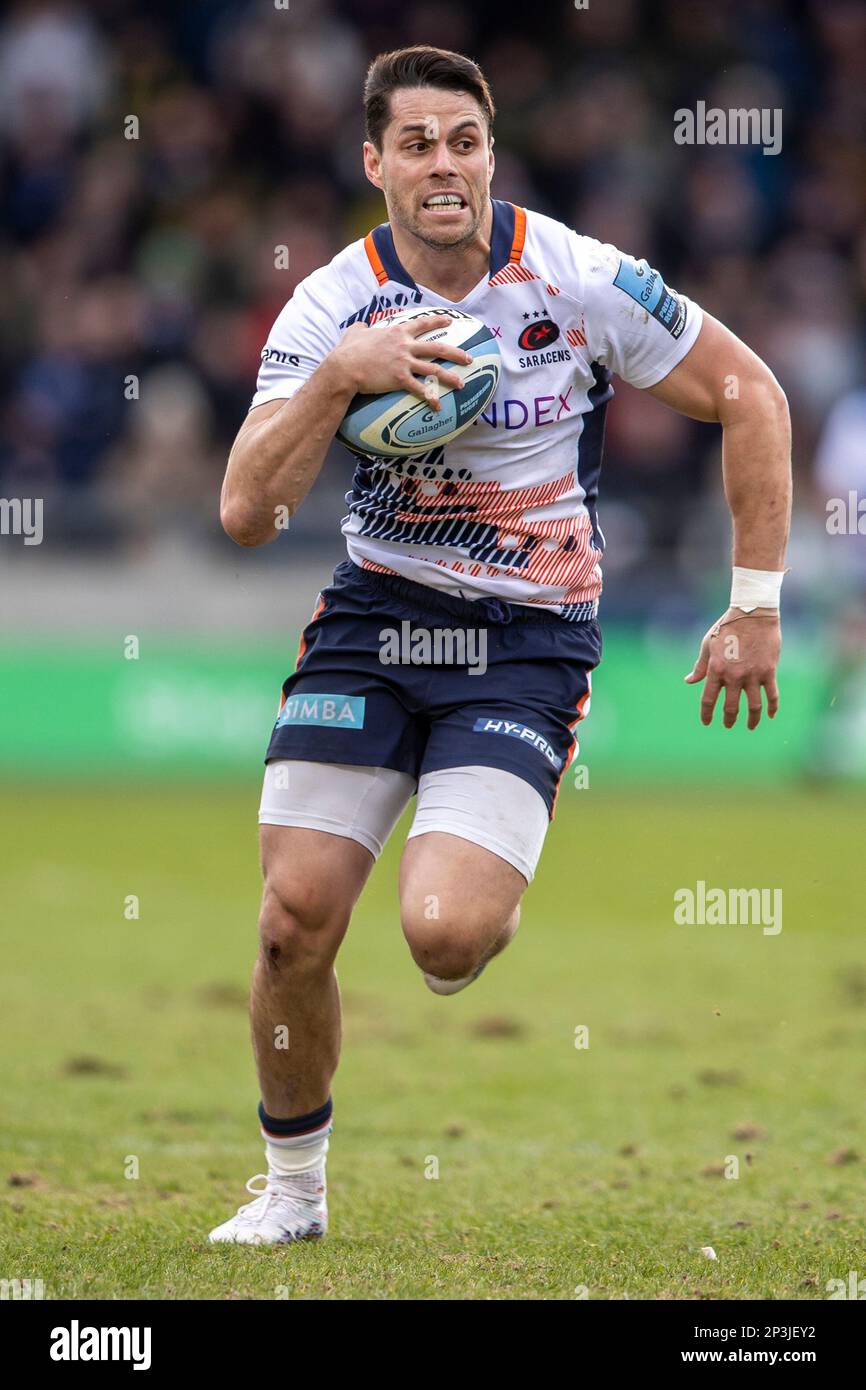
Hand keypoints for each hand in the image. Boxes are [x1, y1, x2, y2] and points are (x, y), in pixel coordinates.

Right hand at [328, 313, 471, 410]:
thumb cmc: (348, 350)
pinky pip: (420, 390)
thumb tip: (362, 326)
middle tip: (468, 358)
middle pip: (437, 347)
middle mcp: (405, 345)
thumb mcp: (355, 332)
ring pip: (434, 369)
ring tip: (461, 384)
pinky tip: (438, 407)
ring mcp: (404, 362)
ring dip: (449, 377)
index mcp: (397, 332)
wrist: (344, 367)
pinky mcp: (400, 379)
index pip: (422, 323)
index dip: (437, 321)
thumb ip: (362, 328)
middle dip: (455, 353)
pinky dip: (431, 398)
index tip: (449, 320)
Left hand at [684, 608, 780, 729]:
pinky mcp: (769, 671)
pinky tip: (770, 716)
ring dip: (751, 720)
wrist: (752, 613)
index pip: (708, 699)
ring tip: (750, 726)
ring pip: (753, 706)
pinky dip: (772, 708)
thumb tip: (689, 681)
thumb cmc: (727, 627)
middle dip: (729, 719)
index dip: (706, 714)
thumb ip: (700, 666)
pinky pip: (772, 695)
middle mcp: (734, 676)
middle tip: (728, 724)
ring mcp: (753, 675)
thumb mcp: (708, 644)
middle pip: (731, 707)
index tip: (706, 722)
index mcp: (716, 670)